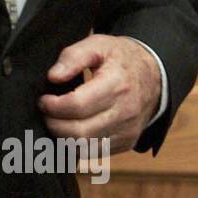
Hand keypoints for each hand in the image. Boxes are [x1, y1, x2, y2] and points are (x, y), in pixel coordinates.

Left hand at [38, 34, 160, 153]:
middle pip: (79, 132)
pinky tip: (68, 130)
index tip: (43, 100)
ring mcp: (127, 131)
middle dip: (53, 124)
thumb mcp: (98, 44)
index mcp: (117, 85)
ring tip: (55, 120)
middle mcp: (124, 112)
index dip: (53, 106)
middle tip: (45, 112)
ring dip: (62, 137)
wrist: (154, 76)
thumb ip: (73, 57)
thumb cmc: (121, 59)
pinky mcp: (126, 143)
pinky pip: (93, 153)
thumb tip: (53, 76)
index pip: (78, 105)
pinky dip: (75, 145)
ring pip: (84, 147)